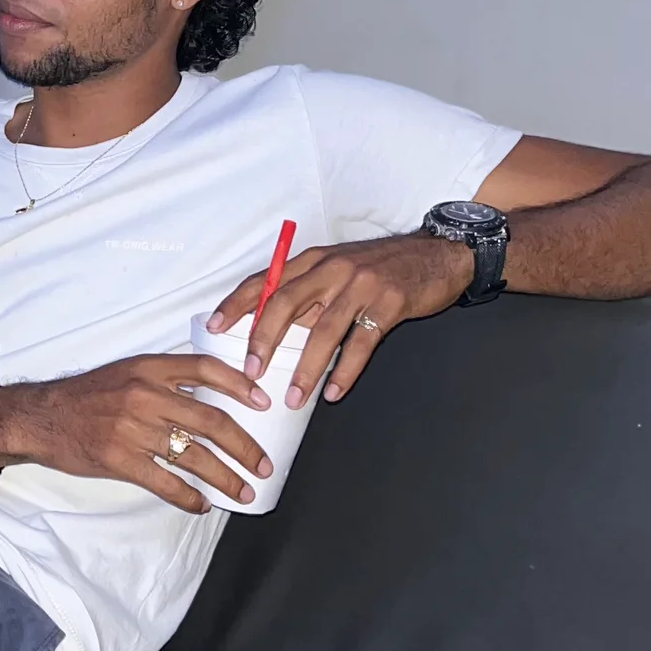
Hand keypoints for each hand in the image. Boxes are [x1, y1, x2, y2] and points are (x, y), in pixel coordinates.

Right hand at [0, 356, 276, 513]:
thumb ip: (164, 380)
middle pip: (211, 421)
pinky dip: (189, 497)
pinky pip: (166, 482)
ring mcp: (132, 429)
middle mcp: (144, 396)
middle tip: (263, 465)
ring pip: (194, 457)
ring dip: (225, 478)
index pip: (205, 370)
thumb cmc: (85, 396)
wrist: (40, 416)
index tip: (263, 403)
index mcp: (148, 368)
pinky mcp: (120, 460)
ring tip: (244, 491)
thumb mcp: (126, 372)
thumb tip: (210, 398)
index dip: (240, 386)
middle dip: (244, 447)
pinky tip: (202, 504)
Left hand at [206, 235, 470, 407]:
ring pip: (323, 330)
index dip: (236, 304)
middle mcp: (332, 269)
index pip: (264, 281)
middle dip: (263, 340)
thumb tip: (273, 329)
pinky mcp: (390, 303)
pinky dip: (345, 370)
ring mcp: (361, 285)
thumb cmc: (381, 266)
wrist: (437, 253)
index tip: (213, 328)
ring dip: (306, 368)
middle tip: (251, 372)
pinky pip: (362, 342)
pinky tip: (333, 391)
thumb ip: (307, 294)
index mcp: (313, 260)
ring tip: (292, 397)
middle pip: (285, 304)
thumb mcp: (338, 269)